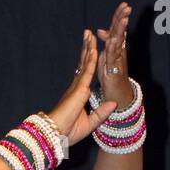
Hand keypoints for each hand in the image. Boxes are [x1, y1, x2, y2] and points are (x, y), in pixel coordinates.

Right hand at [47, 31, 118, 146]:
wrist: (56, 136)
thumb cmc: (68, 132)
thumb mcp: (91, 123)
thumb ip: (101, 113)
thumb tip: (113, 104)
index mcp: (78, 95)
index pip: (85, 74)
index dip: (88, 61)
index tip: (91, 50)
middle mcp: (76, 88)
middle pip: (83, 64)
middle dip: (86, 49)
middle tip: (88, 34)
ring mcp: (77, 88)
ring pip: (85, 63)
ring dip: (88, 48)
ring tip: (90, 34)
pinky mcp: (79, 90)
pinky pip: (87, 71)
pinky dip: (91, 59)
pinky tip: (94, 48)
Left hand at [95, 2, 133, 108]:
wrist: (119, 95)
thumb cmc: (112, 75)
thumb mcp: (106, 56)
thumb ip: (106, 42)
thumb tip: (100, 30)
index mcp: (116, 47)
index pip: (117, 29)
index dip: (119, 17)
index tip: (124, 4)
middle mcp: (118, 52)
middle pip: (120, 32)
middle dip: (122, 19)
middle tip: (127, 7)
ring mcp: (116, 60)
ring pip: (118, 43)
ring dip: (120, 30)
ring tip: (123, 19)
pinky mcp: (113, 70)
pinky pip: (112, 58)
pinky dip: (113, 48)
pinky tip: (114, 40)